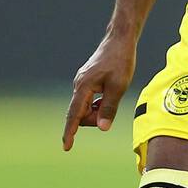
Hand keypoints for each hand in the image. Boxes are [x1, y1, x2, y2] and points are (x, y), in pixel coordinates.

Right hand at [62, 31, 136, 149]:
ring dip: (97, 110)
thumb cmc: (121, 62)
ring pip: (85, 107)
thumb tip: (102, 127)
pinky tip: (109, 94)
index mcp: (84, 87)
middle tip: (112, 105)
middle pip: (81, 113)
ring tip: (113, 96)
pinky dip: (97, 103)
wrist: (119, 41)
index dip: (71, 132)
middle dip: (94, 118)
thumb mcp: (119, 87)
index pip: (74, 115)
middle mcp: (79, 85)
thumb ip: (109, 108)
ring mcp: (81, 82)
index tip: (67, 147)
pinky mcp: (86, 81)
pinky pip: (88, 99)